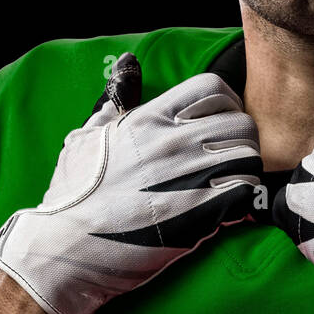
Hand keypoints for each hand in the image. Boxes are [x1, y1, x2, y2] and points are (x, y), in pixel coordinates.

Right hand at [0, 52, 262, 313]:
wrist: (64, 250)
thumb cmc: (72, 194)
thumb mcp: (87, 136)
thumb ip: (116, 98)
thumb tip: (128, 63)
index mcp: (148, 120)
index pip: (212, 87)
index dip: (226, 101)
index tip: (220, 120)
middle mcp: (172, 143)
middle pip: (241, 122)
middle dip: (242, 139)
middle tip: (230, 157)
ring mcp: (187, 178)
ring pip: (249, 157)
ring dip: (247, 170)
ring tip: (232, 183)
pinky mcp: (197, 216)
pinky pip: (245, 193)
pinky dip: (245, 200)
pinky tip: (230, 209)